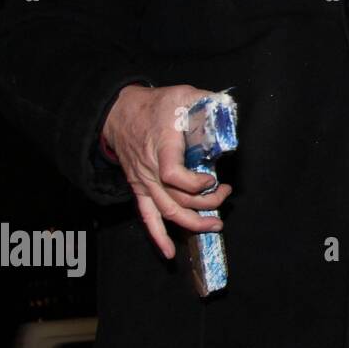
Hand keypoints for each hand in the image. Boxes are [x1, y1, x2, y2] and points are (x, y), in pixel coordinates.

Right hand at [101, 84, 231, 259]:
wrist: (118, 113)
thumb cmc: (153, 105)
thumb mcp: (182, 94)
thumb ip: (207, 100)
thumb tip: (230, 107)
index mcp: (162, 148)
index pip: (174, 175)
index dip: (196, 184)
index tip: (213, 178)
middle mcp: (151, 171)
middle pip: (176, 200)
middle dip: (206, 204)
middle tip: (226, 195)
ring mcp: (144, 183)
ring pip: (167, 212)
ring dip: (192, 223)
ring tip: (215, 225)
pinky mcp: (140, 189)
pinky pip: (147, 217)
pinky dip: (158, 237)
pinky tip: (168, 253)